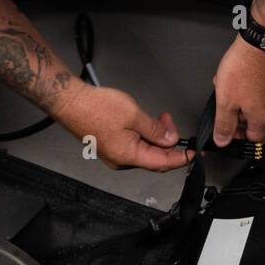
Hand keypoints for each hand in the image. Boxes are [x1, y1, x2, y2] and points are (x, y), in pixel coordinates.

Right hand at [54, 78, 189, 171]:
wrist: (71, 102)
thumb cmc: (96, 108)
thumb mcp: (134, 115)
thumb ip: (156, 130)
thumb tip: (170, 140)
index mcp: (128, 156)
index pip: (162, 163)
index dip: (181, 158)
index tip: (193, 154)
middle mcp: (120, 160)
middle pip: (154, 158)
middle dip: (168, 142)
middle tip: (171, 123)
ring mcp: (114, 154)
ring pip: (144, 151)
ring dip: (156, 137)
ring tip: (160, 118)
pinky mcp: (110, 146)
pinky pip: (134, 146)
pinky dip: (145, 136)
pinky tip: (146, 124)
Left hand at [213, 34, 264, 145]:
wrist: (261, 42)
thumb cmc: (244, 68)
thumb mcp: (225, 100)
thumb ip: (224, 124)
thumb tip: (223, 141)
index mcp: (263, 118)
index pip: (253, 139)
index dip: (239, 136)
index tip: (229, 127)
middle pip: (257, 120)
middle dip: (240, 112)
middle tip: (227, 100)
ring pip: (261, 103)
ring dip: (246, 98)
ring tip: (233, 83)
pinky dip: (255, 86)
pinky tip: (244, 74)